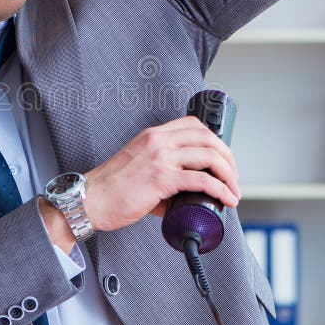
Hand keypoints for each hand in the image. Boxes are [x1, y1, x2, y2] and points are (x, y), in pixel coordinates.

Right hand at [82, 116, 240, 232]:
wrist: (91, 200)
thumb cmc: (111, 188)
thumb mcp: (138, 166)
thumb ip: (161, 172)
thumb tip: (184, 193)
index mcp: (152, 136)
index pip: (193, 124)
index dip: (214, 139)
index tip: (221, 157)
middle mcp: (158, 142)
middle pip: (207, 138)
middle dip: (228, 157)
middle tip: (232, 176)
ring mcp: (160, 158)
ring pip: (210, 156)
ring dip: (229, 175)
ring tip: (233, 190)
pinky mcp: (161, 179)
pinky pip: (202, 180)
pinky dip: (220, 189)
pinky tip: (226, 199)